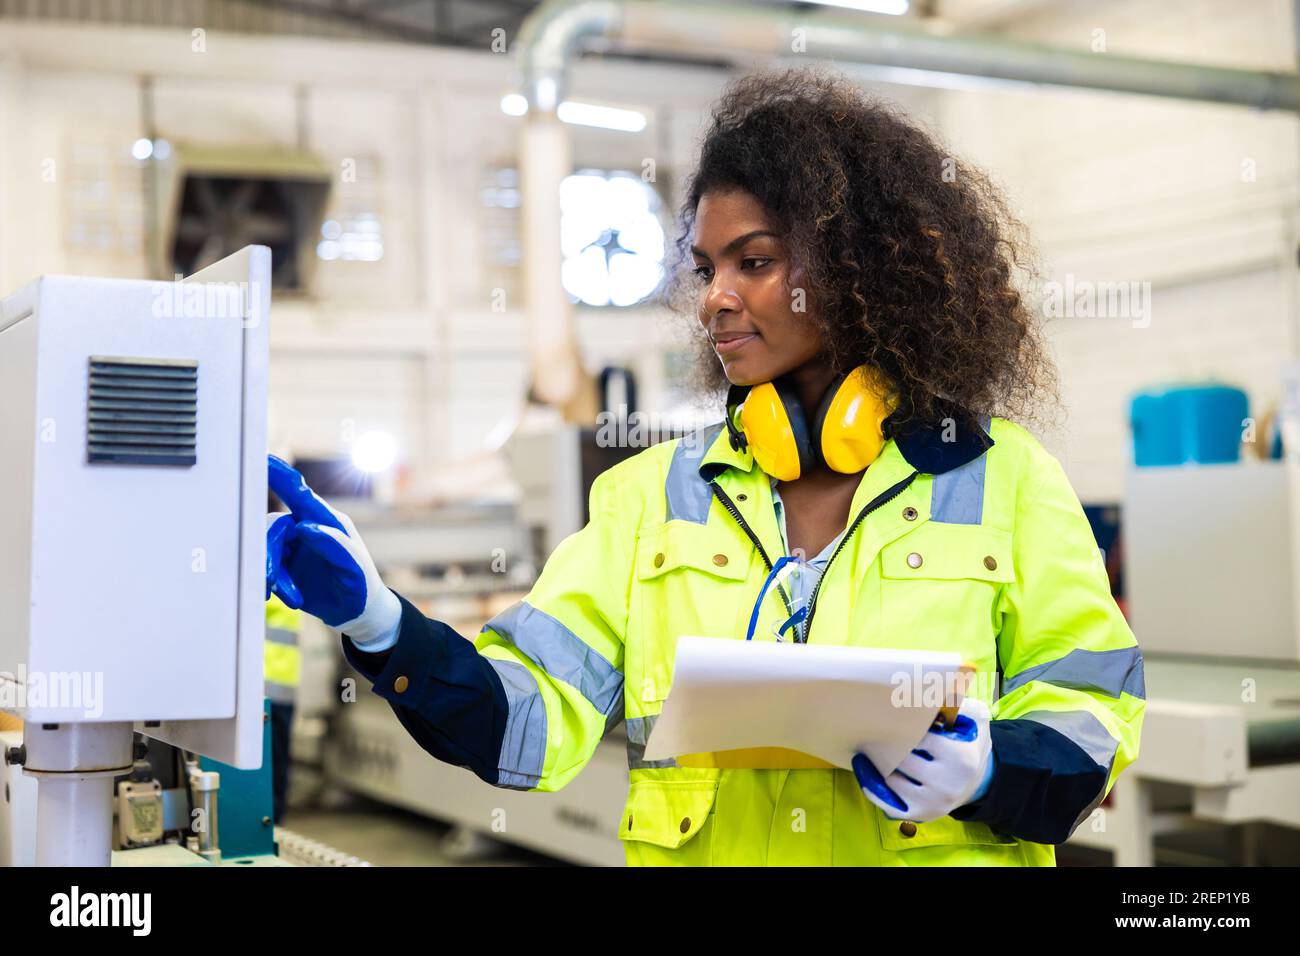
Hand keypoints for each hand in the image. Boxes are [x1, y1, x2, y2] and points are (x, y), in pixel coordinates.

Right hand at [266, 455, 400, 646]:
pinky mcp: (283, 562)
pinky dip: (273, 584)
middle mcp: (307, 527)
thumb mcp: (355, 570)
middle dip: (269, 556)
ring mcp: (293, 544)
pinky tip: (287, 599)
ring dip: (274, 576)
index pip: (301, 494)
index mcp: (329, 522)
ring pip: (265, 548)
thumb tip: (306, 526)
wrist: (356, 613)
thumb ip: (335, 546)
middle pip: (273, 528)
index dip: (281, 476)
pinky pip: (265, 566)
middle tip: (272, 584)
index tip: (264, 458)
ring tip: (294, 599)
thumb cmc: (361, 587)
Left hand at [852, 697, 993, 821]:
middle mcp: (946, 784)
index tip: (890, 715)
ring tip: (865, 745)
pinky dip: (872, 787)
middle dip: (888, 744)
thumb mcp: (976, 719)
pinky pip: (888, 803)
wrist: (979, 782)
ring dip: (876, 762)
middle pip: (903, 759)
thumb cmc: (969, 743)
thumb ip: (960, 701)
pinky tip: (864, 769)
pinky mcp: (920, 814)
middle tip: (870, 729)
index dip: (905, 726)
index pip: (920, 738)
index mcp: (960, 758)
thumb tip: (934, 687)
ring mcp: (932, 803)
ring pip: (891, 779)